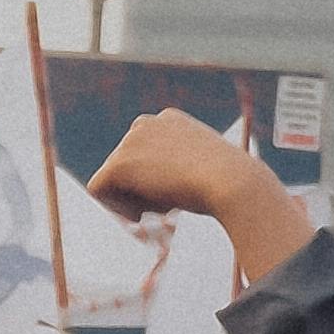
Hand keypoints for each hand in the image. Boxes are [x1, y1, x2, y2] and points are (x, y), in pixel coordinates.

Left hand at [89, 118, 315, 287]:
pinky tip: (147, 212)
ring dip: (132, 201)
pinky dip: (117, 207)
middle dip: (138, 191)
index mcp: (169, 121)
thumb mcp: (211, 173)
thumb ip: (192, 175)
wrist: (232, 181)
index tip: (172, 199)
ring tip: (162, 208)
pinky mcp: (120, 162)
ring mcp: (131, 141)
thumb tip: (192, 194)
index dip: (152, 182)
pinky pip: (99, 190)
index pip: (143, 153)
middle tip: (165, 208)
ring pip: (112, 180)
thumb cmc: (234, 185)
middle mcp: (146, 123)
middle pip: (124, 165)